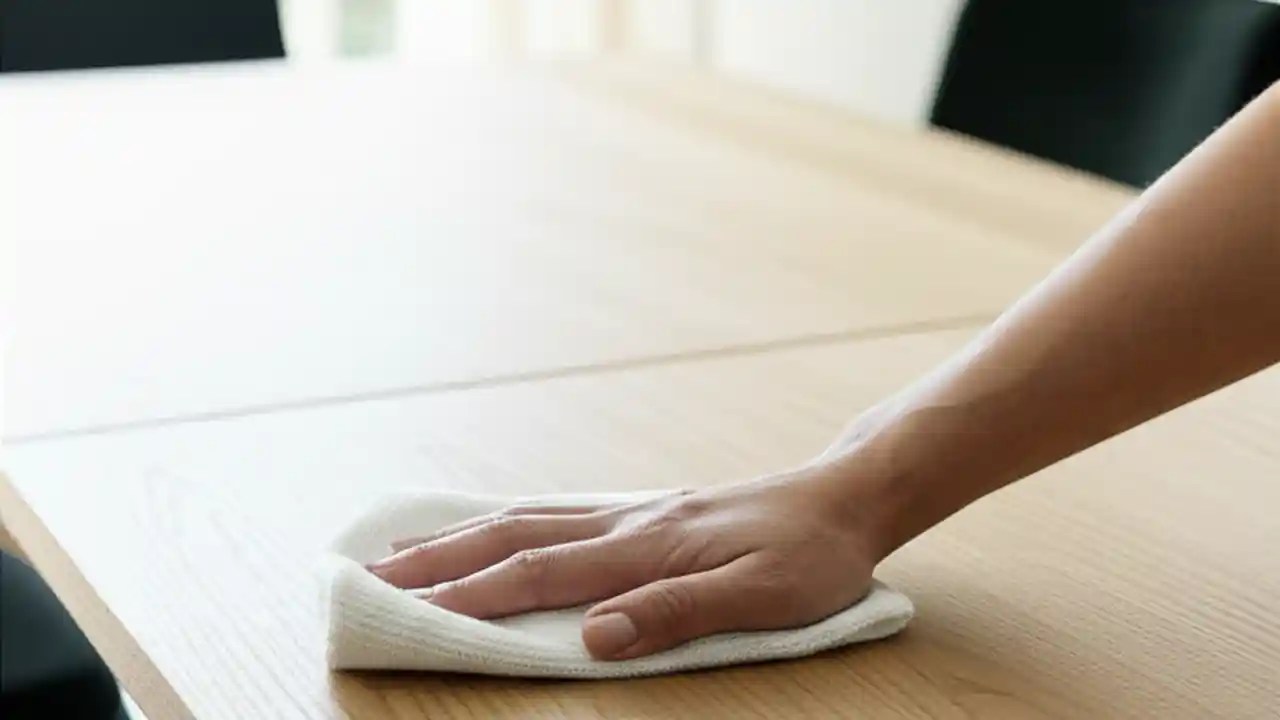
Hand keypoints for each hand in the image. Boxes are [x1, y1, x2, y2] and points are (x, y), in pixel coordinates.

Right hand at [366, 465, 885, 659]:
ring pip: (529, 517)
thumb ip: (675, 613)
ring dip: (462, 536)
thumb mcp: (760, 597)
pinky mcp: (647, 513)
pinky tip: (495, 527)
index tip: (409, 611)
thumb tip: (591, 637)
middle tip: (369, 576)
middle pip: (514, 536)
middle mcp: (627, 523)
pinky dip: (508, 520)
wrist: (844, 497)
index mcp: (647, 547)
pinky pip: (559, 511)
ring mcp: (634, 513)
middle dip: (440, 562)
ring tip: (405, 549)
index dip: (473, 596)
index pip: (540, 574)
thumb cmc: (811, 556)